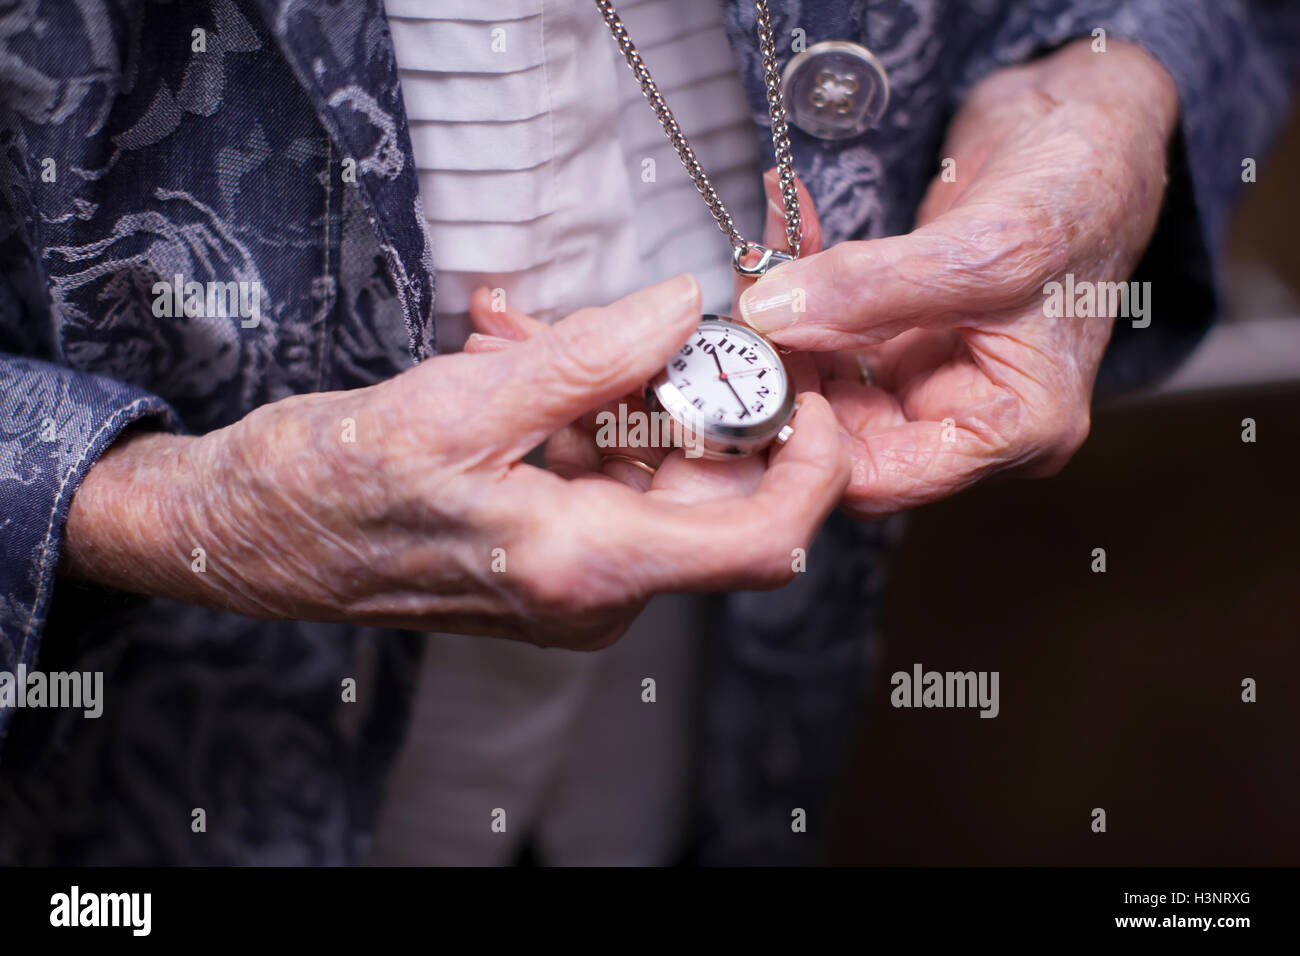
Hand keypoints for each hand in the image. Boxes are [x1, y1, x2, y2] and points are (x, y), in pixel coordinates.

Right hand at [63, 276, 848, 648]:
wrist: (250, 537)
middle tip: (636, 319)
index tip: (806, 386)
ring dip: (613, 393)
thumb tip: (682, 306)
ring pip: (651, 476)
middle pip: (712, 493)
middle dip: (685, 394)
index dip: (813, 465)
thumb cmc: (331, 485)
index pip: (763, 539)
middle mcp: (596, 594)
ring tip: (526, 335)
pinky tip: (517, 364)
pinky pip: (604, 482)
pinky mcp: (550, 562)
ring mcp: (575, 583)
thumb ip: (587, 356)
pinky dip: (579, 418)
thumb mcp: (461, 402)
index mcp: (586, 569)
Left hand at [737, 39, 1177, 517]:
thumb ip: (876, 288)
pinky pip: (830, 326)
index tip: (759, 375)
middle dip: (786, 371)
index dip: (811, 441)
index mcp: (1013, 430)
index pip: (882, 480)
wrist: (1094, 120)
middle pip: (842, 433)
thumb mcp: (990, 245)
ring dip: (783, 316)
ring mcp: (932, 373)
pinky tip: (785, 220)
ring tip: (760, 252)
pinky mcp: (903, 330)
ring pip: (825, 378)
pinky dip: (800, 279)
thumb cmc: (1087, 187)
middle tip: (744, 307)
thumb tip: (771, 316)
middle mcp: (969, 415)